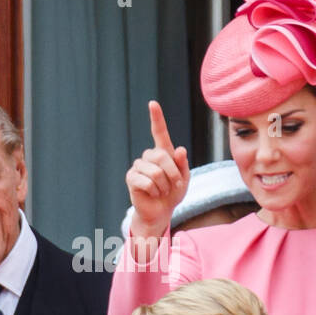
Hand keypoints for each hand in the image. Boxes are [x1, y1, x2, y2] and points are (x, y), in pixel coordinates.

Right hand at [125, 101, 189, 238]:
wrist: (161, 211)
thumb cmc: (173, 193)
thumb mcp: (184, 179)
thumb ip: (183, 165)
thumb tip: (180, 149)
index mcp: (163, 152)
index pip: (159, 132)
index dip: (156, 118)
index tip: (153, 103)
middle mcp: (149, 156)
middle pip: (161, 156)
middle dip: (172, 173)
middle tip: (174, 185)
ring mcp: (138, 166)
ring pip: (155, 171)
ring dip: (164, 185)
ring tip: (162, 191)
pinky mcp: (131, 178)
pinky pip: (145, 181)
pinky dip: (154, 191)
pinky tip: (153, 194)